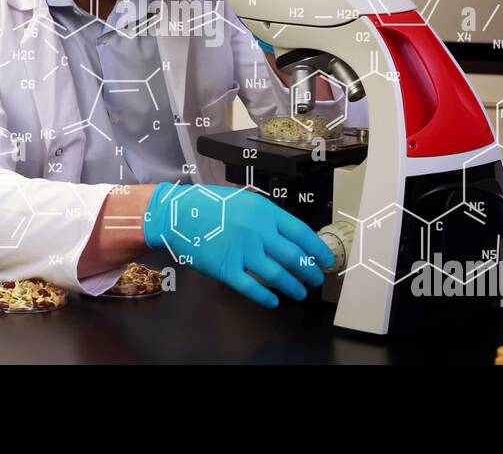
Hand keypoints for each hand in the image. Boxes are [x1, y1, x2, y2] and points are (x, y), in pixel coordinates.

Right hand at [144, 183, 333, 307]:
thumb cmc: (210, 205)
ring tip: (301, 292)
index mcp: (264, 211)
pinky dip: (266, 297)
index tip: (326, 259)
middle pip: (293, 257)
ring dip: (293, 287)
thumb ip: (268, 218)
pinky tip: (273, 301)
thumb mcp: (245, 201)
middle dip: (310, 271)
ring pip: (277, 275)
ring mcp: (242, 251)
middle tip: (316, 279)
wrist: (176, 214)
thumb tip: (294, 238)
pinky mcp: (226, 269)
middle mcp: (257, 231)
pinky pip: (252, 288)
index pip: (301, 233)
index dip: (317, 249)